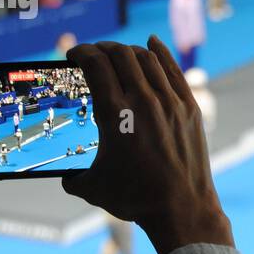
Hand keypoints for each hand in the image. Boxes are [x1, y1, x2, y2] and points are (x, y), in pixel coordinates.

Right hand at [62, 36, 232, 253]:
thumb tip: (64, 178)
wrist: (182, 209)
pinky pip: (173, 70)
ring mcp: (170, 103)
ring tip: (117, 55)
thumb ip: (72, 178)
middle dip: (102, 48)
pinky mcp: (189, 108)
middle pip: (120, 54)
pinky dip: (160, 52)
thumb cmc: (135, 200)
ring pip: (147, 58)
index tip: (73, 55)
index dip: (80, 52)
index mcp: (115, 115)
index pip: (95, 64)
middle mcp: (143, 102)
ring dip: (127, 51)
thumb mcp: (92, 188)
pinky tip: (151, 44)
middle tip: (93, 54)